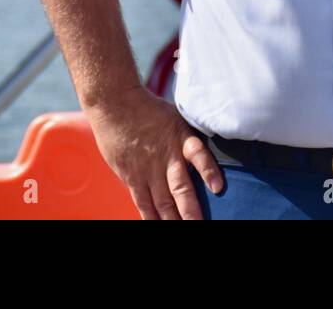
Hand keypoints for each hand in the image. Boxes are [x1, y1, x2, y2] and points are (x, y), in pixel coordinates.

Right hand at [84, 86, 223, 219]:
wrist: (114, 104)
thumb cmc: (149, 110)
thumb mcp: (176, 118)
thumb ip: (189, 139)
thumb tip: (210, 153)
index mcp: (180, 137)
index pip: (198, 153)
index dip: (208, 170)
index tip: (218, 187)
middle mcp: (165, 156)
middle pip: (180, 188)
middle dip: (191, 211)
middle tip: (199, 224)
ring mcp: (147, 169)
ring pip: (162, 202)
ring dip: (172, 220)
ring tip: (182, 229)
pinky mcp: (131, 176)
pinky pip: (143, 202)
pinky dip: (151, 217)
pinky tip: (158, 225)